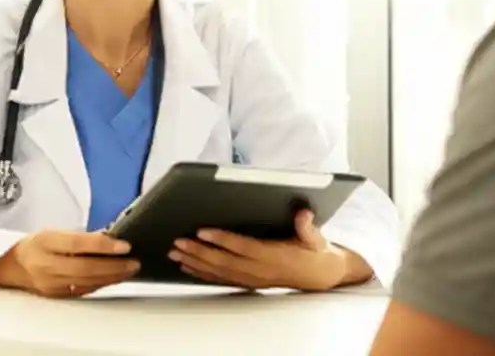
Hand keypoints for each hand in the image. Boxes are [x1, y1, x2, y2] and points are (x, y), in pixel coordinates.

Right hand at [8, 230, 139, 297]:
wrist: (13, 268)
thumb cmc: (36, 246)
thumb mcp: (53, 232)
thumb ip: (80, 236)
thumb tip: (110, 237)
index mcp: (45, 242)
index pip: (77, 244)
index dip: (103, 245)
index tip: (124, 245)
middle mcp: (47, 265)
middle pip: (85, 268)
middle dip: (114, 266)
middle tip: (133, 261)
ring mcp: (52, 284)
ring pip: (87, 282)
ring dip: (112, 276)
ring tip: (130, 269)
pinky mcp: (57, 296)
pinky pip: (84, 290)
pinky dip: (102, 284)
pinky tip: (115, 278)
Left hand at [169, 210, 353, 291]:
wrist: (319, 275)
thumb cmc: (315, 252)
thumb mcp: (316, 238)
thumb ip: (308, 227)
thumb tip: (303, 213)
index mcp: (274, 256)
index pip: (243, 247)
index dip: (222, 240)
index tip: (202, 231)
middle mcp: (260, 270)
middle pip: (224, 262)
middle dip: (198, 252)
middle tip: (178, 242)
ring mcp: (252, 278)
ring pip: (218, 272)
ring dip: (195, 262)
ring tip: (174, 252)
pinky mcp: (247, 282)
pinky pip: (220, 279)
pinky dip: (201, 273)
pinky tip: (186, 265)